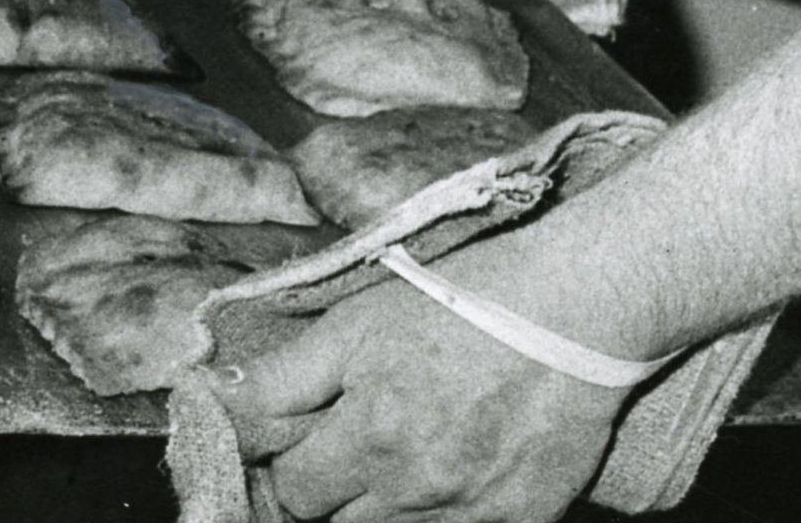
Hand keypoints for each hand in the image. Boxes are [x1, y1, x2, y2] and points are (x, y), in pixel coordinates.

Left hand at [215, 261, 629, 522]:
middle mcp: (414, 487)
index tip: (294, 452)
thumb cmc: (470, 300)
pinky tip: (453, 477)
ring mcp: (469, 512)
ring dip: (382, 507)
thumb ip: (284, 378)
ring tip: (402, 460)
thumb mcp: (361, 321)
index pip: (290, 494)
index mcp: (369, 435)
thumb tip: (216, 405)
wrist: (584, 310)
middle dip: (330, 493)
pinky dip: (442, 516)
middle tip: (350, 452)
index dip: (283, 472)